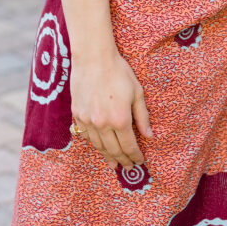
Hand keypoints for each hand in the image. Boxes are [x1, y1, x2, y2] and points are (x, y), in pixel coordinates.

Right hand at [70, 48, 151, 168]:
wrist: (93, 58)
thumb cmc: (118, 72)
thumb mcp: (137, 92)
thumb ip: (143, 116)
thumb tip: (149, 135)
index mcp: (120, 119)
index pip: (129, 146)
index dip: (135, 156)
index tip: (140, 161)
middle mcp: (103, 124)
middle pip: (113, 150)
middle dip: (123, 160)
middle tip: (128, 167)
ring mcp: (88, 121)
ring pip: (98, 146)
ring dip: (107, 156)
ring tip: (114, 163)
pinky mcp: (77, 115)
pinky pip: (85, 136)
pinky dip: (94, 144)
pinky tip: (99, 146)